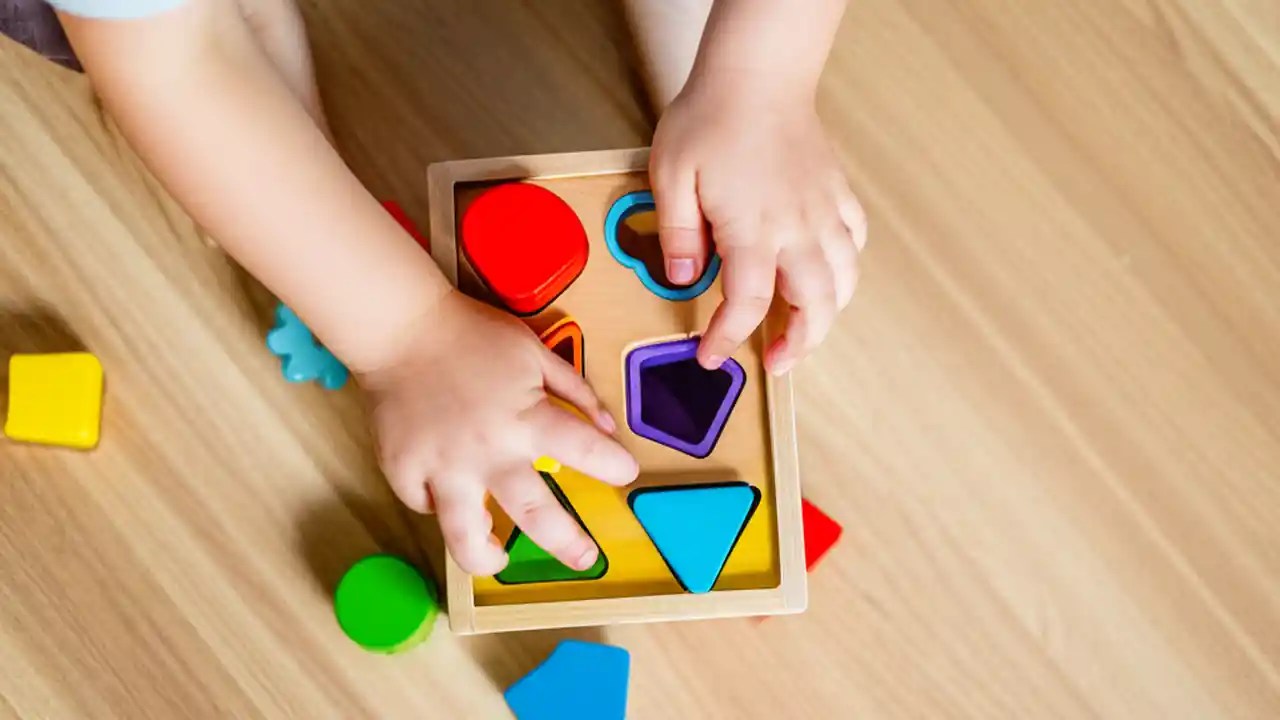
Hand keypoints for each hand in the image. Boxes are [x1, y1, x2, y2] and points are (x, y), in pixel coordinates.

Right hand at [361, 291, 638, 574]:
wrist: (400, 328)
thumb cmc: (473, 336)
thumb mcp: (535, 351)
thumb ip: (575, 390)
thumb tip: (609, 427)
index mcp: (525, 419)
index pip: (584, 452)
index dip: (613, 466)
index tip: (625, 473)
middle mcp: (486, 454)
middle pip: (535, 517)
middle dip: (568, 544)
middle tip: (585, 559)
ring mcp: (441, 468)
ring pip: (465, 538)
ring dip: (487, 557)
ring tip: (498, 559)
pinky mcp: (403, 471)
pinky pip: (425, 505)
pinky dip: (439, 505)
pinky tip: (448, 496)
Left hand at [650, 76, 867, 373]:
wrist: (757, 74)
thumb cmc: (711, 118)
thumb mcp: (671, 177)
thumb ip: (676, 235)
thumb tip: (681, 279)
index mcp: (752, 230)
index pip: (747, 304)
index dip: (728, 338)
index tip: (710, 354)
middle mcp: (796, 228)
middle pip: (815, 305)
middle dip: (799, 344)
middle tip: (774, 360)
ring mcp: (822, 210)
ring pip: (844, 279)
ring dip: (828, 314)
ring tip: (804, 330)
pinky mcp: (836, 192)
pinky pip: (854, 240)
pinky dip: (846, 267)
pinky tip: (827, 273)